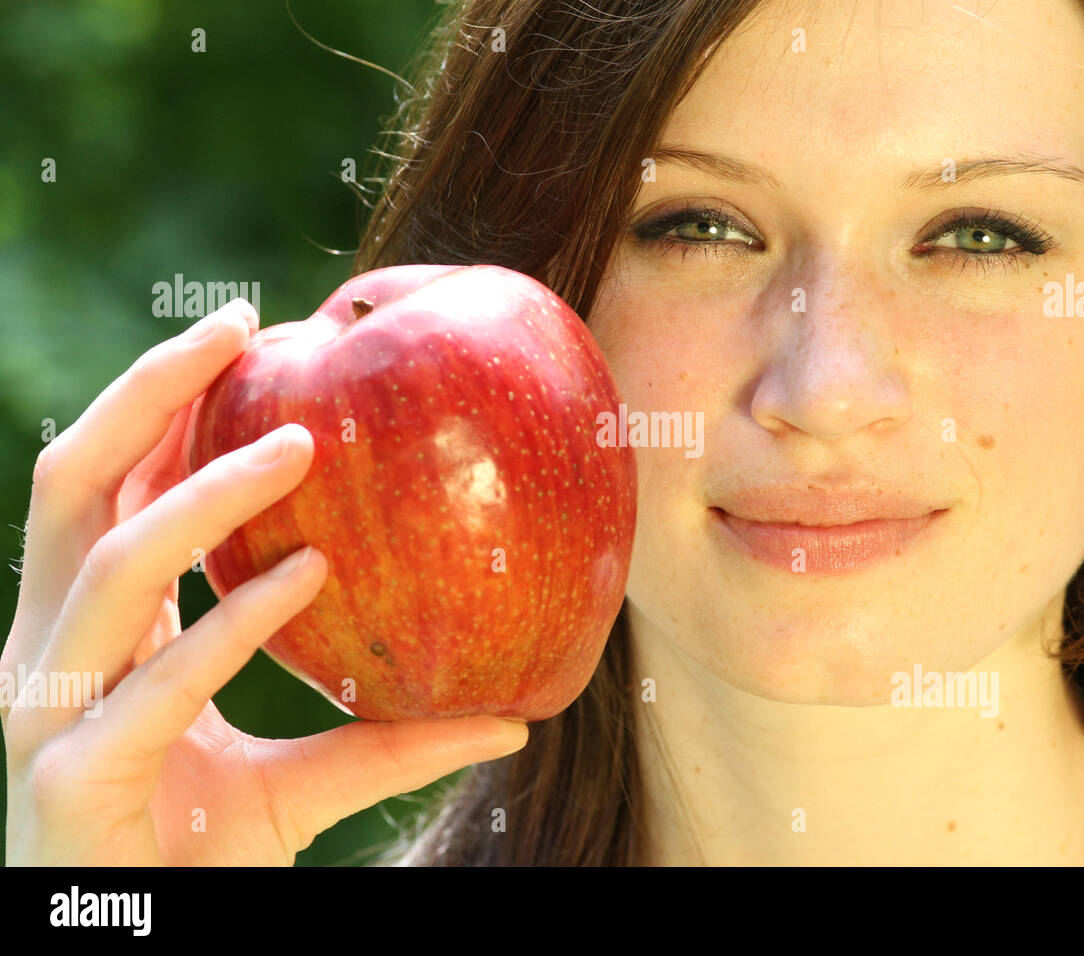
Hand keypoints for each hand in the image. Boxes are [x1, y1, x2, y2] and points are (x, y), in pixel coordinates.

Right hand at [2, 298, 527, 865]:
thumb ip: (388, 741)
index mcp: (91, 634)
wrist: (133, 955)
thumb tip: (515, 715)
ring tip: (304, 442)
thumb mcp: (303, 786)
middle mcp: (52, 655)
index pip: (103, 486)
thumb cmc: (195, 861)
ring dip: (207, 493)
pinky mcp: (72, 776)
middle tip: (240, 326)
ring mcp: (49, 714)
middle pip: (69, 483)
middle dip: (145, 393)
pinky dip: (231, 620)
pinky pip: (155, 677)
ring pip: (111, 562)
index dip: (156, 402)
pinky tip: (308, 574)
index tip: (243, 334)